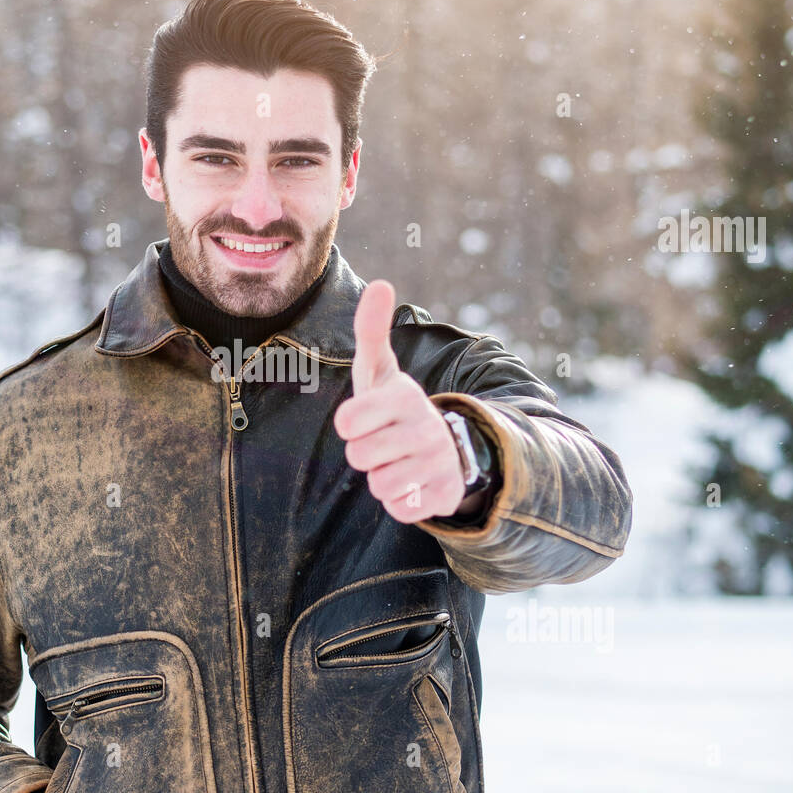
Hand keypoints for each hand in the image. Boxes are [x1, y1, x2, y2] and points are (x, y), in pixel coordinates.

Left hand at [334, 280, 471, 522]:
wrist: (446, 446)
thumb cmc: (394, 407)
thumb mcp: (379, 370)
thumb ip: (371, 329)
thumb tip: (380, 283)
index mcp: (404, 396)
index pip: (346, 423)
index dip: (349, 424)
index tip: (364, 417)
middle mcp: (426, 427)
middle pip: (359, 457)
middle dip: (365, 453)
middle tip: (385, 441)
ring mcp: (439, 463)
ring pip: (379, 485)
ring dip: (383, 477)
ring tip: (399, 460)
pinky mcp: (446, 495)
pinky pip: (399, 509)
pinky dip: (401, 500)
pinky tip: (414, 481)